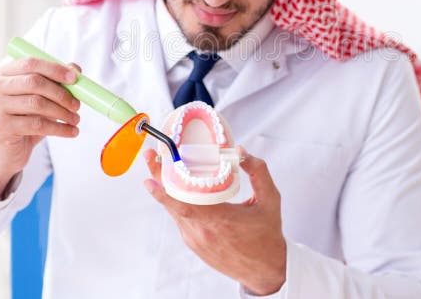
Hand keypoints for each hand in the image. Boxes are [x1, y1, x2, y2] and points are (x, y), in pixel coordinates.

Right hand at [0, 57, 81, 200]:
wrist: (6, 152)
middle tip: (77, 105)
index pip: (31, 63)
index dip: (55, 69)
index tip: (75, 78)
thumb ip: (55, 81)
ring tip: (75, 119)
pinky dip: (59, 128)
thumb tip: (75, 67)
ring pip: (37, 103)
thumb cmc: (25, 120)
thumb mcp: (41, 98)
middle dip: (61, 93)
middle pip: (35, 82)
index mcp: (4, 73)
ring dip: (62, 112)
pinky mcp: (2, 127)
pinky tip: (71, 131)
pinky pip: (37, 125)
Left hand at [144, 147, 286, 295]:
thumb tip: (239, 151)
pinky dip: (177, 202)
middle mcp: (203, 232)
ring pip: (175, 210)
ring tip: (162, 167)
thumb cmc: (268, 234)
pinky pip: (181, 219)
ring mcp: (196, 240)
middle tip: (151, 157)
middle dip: (159, 178)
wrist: (265, 269)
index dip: (164, 192)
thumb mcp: (270, 199)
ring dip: (167, 189)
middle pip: (173, 203)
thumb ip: (258, 172)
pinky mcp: (194, 244)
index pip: (185, 204)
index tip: (150, 177)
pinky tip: (179, 188)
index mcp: (220, 220)